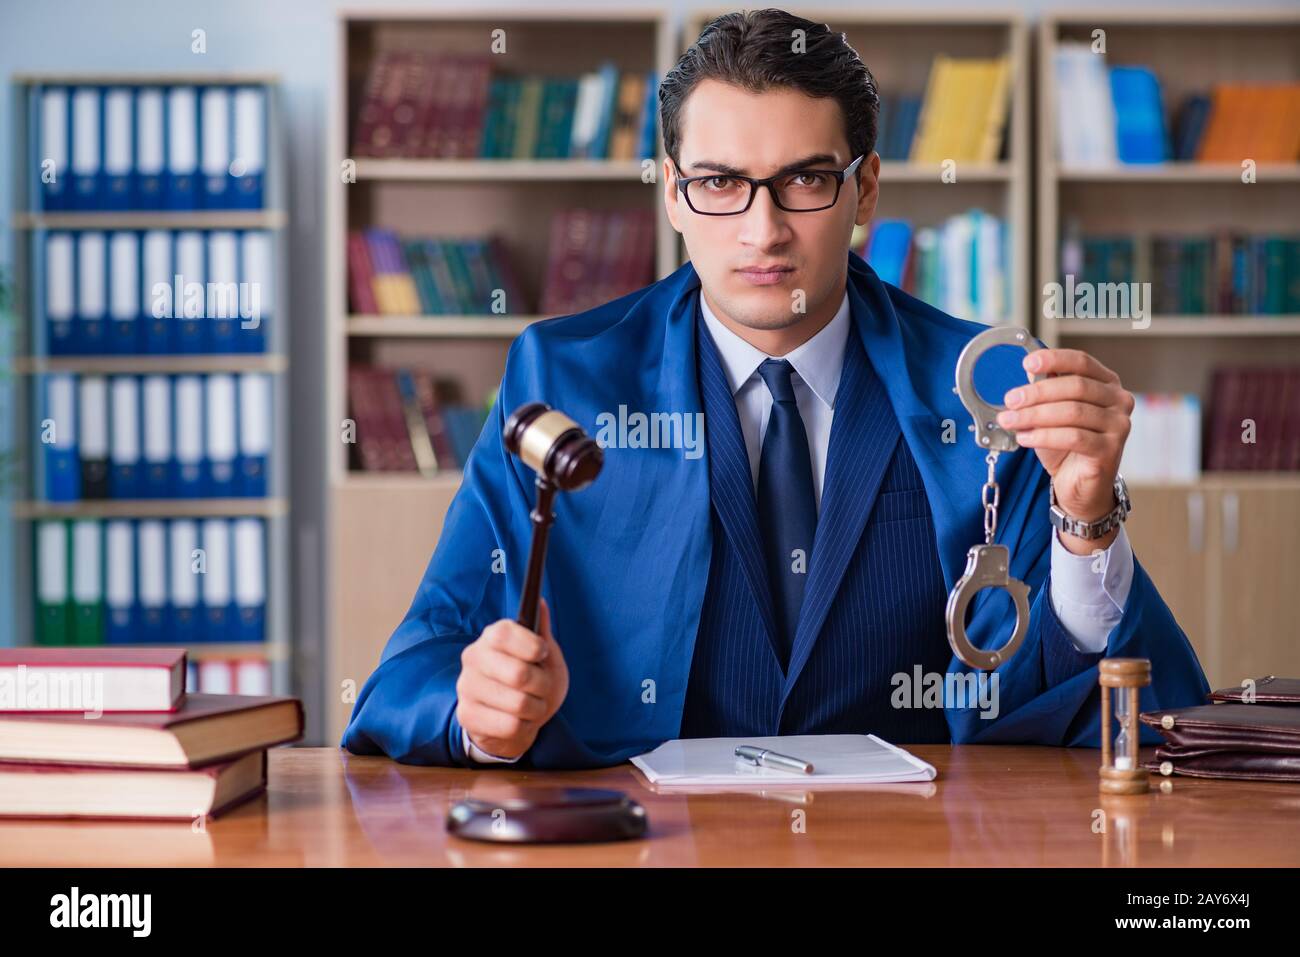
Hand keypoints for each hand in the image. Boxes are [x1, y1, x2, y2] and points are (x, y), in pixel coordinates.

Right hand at [455, 598, 568, 759]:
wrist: (514, 721)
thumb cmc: (532, 683)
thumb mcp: (544, 657)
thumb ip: (542, 632)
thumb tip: (542, 603)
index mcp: (492, 636)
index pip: (505, 634)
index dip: (533, 647)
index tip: (543, 655)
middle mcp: (474, 657)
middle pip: (519, 674)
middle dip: (543, 686)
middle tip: (543, 688)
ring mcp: (466, 687)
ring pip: (518, 703)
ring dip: (536, 709)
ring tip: (532, 706)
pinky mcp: (466, 715)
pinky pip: (510, 725)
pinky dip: (524, 726)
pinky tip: (517, 721)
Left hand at [995, 348, 1133, 553]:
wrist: (1080, 485)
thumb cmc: (1066, 445)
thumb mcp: (1051, 413)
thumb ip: (1044, 392)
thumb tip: (1030, 372)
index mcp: (1107, 383)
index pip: (1082, 362)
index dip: (1054, 359)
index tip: (1027, 363)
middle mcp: (1119, 400)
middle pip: (1075, 386)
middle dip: (1037, 392)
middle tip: (1010, 399)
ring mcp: (1119, 425)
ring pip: (1073, 412)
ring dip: (1034, 415)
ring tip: (1010, 420)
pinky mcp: (1111, 449)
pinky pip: (1073, 437)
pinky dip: (1044, 436)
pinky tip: (1025, 438)